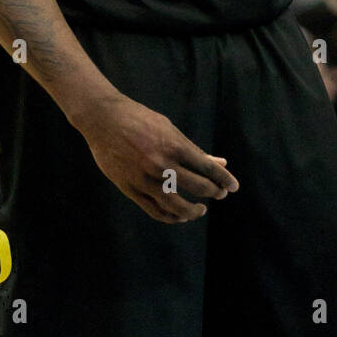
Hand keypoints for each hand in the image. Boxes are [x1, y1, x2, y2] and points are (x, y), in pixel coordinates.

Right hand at [72, 92, 238, 223]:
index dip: (224, 180)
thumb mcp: (169, 129)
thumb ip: (193, 149)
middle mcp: (161, 164)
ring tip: (201, 210)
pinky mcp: (130, 188)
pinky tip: (179, 216)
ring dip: (193, 211)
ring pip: (176, 205)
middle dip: (214, 192)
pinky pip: (155, 210)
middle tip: (219, 194)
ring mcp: (144, 178)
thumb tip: (220, 163)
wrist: (102, 119)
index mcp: (174, 145)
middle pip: (197, 187)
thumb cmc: (139, 119)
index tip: (233, 187)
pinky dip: (170, 217)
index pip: (207, 168)